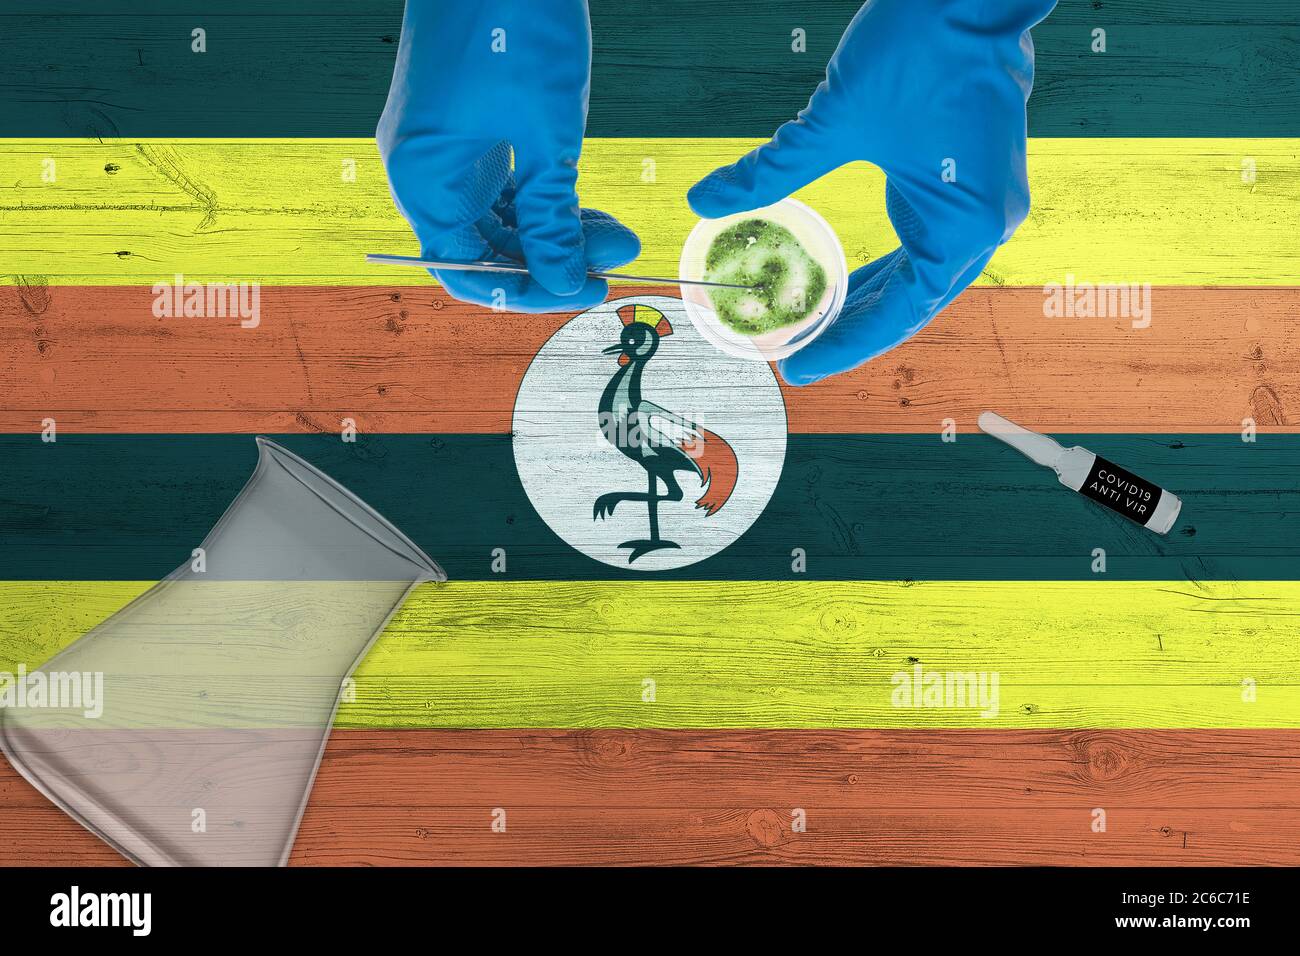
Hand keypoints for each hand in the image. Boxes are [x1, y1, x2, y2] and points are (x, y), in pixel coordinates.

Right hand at [377, 0, 639, 312]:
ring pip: (495, 218)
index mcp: (424, 179)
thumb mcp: (547, 136)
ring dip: (552, 231)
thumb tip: (565, 283)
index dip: (526, 292)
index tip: (583, 291)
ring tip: (614, 233)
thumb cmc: (514, 23)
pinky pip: (497, 184)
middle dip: (552, 259)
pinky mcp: (461, 125)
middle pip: (484, 248)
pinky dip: (540, 198)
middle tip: (615, 259)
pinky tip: (584, 205)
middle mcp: (421, 169)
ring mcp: (440, 146)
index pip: (467, 271)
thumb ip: (552, 218)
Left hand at [688, 0, 1056, 383]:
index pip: (898, 314)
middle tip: (793, 355)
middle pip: (910, 305)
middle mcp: (984, 227)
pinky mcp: (974, 185)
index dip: (843, 346)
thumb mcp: (832, 119)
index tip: (794, 368)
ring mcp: (985, 207)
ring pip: (920, 279)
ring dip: (869, 302)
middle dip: (850, 330)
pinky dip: (888, 268)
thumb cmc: (916, 47)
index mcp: (962, 227)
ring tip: (813, 327)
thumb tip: (703, 200)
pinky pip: (928, 246)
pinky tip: (847, 282)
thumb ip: (770, 170)